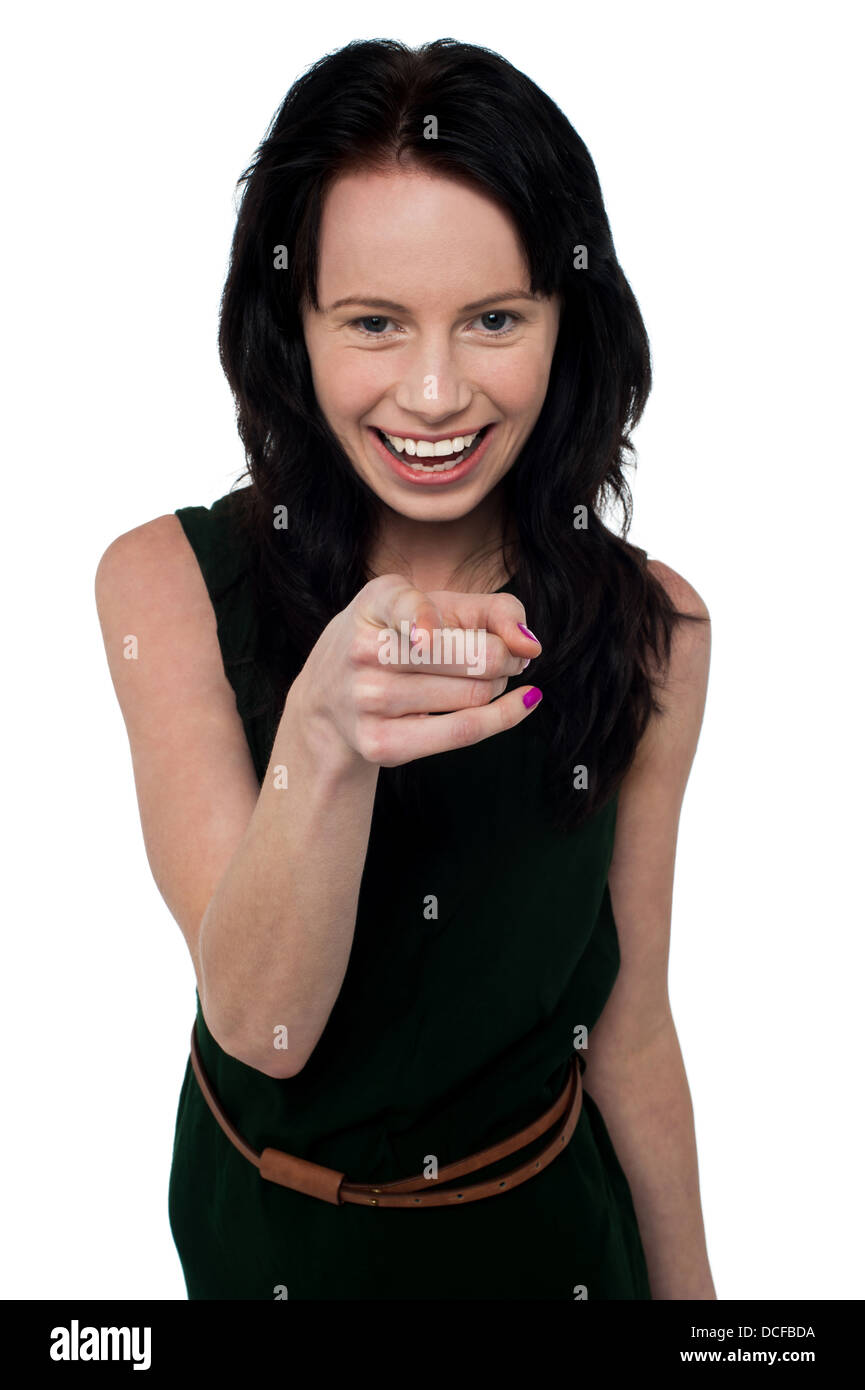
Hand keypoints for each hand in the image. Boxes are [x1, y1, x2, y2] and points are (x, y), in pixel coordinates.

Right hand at [292, 574, 543, 767]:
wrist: (330, 698)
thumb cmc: (399, 639)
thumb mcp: (436, 606)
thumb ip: (493, 610)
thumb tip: (529, 646)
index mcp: (375, 604)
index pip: (404, 608)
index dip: (420, 621)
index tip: (429, 637)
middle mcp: (364, 651)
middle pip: (471, 656)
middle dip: (506, 656)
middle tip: (507, 655)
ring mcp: (370, 701)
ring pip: (474, 695)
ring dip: (498, 685)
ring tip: (485, 678)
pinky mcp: (382, 745)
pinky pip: (464, 733)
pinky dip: (506, 717)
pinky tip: (523, 702)